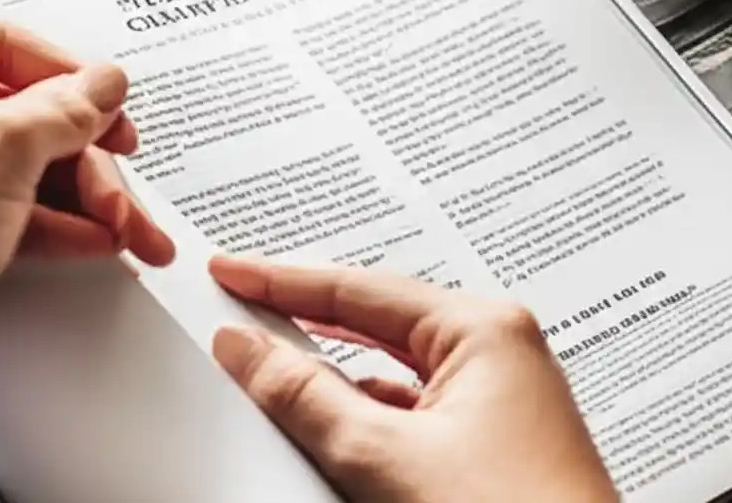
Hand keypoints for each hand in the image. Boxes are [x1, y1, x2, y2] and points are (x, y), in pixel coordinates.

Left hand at [0, 22, 173, 502]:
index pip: (0, 46)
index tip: (108, 102)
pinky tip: (96, 239)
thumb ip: (66, 107)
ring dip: (84, 196)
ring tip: (124, 224)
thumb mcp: (3, 146)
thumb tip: (100, 83)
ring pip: (22, 169)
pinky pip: (9, 212)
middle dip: (86, 155)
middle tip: (119, 172)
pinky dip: (58, 224)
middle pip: (21, 115)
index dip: (67, 73)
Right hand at [209, 257, 616, 502]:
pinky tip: (328, 425)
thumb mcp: (383, 456)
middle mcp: (499, 355)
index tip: (233, 274)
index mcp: (485, 331)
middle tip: (244, 304)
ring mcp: (498, 402)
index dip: (283, 281)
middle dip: (306, 318)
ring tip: (274, 367)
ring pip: (392, 370)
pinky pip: (410, 411)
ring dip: (333, 374)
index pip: (359, 289)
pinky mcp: (491, 447)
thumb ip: (305, 396)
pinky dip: (363, 413)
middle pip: (377, 321)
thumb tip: (251, 351)